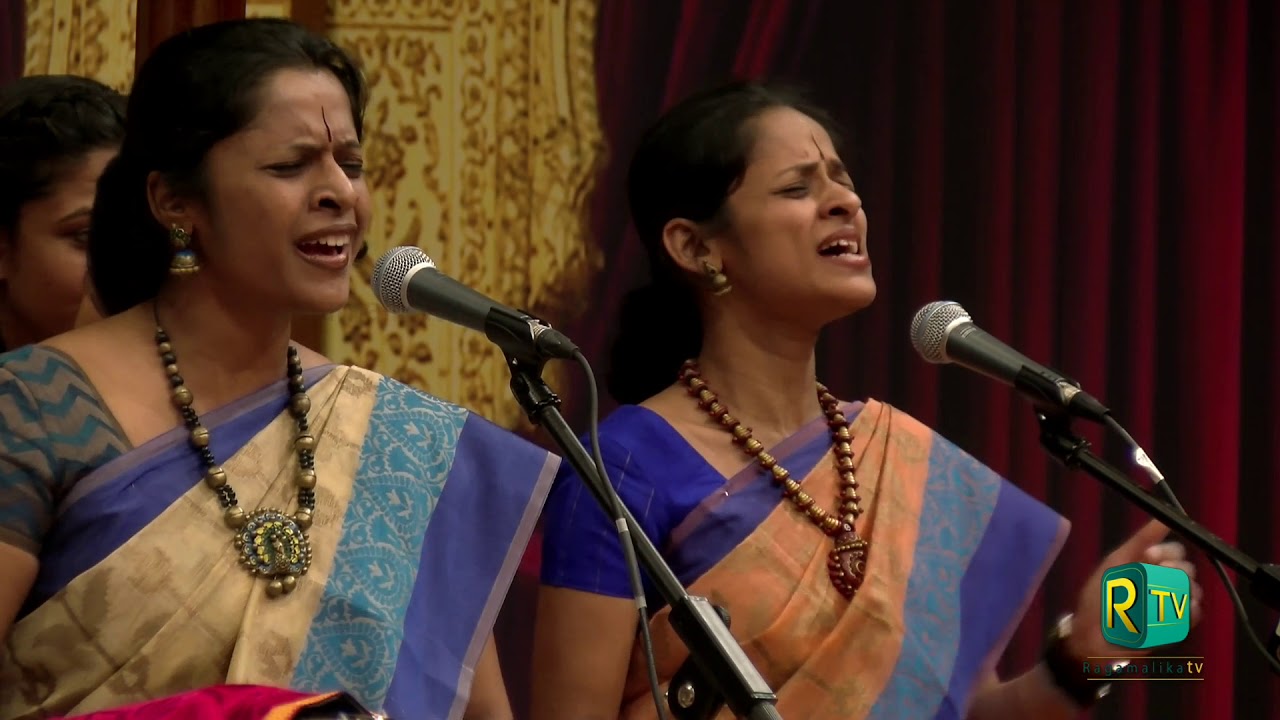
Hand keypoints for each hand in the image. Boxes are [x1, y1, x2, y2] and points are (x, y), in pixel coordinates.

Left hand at [1064, 518, 1203, 659]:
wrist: (1091, 637)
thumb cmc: (1098, 598)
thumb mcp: (1114, 565)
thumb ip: (1138, 541)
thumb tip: (1163, 518)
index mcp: (1150, 566)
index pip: (1175, 551)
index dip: (1167, 552)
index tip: (1149, 556)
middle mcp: (1164, 582)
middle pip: (1187, 570)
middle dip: (1172, 572)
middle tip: (1149, 580)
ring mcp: (1171, 605)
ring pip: (1193, 591)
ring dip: (1175, 593)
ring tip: (1151, 600)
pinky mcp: (1175, 627)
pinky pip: (1193, 615)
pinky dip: (1185, 612)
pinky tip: (1168, 612)